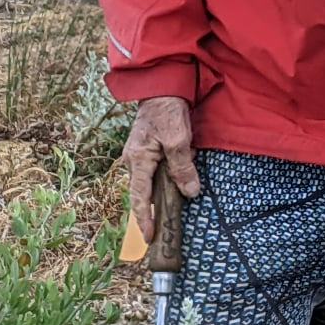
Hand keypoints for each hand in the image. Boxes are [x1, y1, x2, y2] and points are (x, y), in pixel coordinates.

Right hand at [123, 96, 202, 242]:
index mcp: (137, 160)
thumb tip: (191, 193)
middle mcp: (133, 161)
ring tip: (176, 207)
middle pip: (143, 194)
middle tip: (166, 229)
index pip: (139, 198)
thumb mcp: (178, 140)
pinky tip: (180, 181)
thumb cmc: (167, 111)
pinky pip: (155, 173)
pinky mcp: (147, 151)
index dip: (144, 219)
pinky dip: (166, 181)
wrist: (163, 87)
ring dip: (163, 193)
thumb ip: (183, 167)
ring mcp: (138, 156)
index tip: (149, 237)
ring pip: (150, 184)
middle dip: (155, 210)